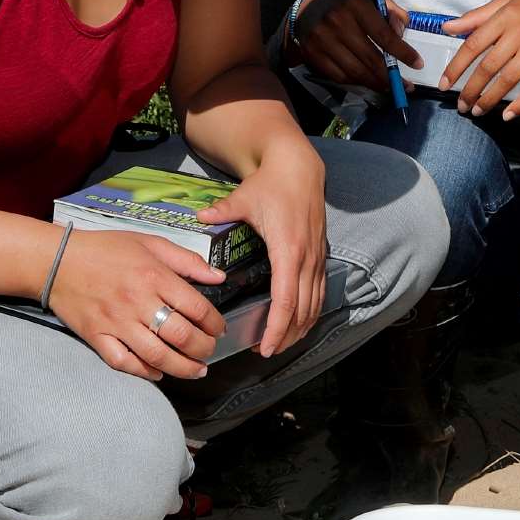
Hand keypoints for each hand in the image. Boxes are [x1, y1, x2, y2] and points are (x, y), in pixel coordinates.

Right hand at [45, 227, 228, 380]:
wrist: (58, 260)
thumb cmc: (106, 249)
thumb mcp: (150, 243)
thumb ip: (187, 260)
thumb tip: (219, 276)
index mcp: (154, 276)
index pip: (196, 307)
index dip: (214, 323)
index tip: (219, 329)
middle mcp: (138, 302)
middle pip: (181, 336)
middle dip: (203, 349)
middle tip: (209, 352)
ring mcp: (116, 323)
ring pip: (156, 355)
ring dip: (182, 367)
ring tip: (195, 370)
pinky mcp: (96, 336)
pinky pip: (123, 362)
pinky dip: (143, 371)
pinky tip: (158, 373)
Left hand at [198, 141, 327, 357]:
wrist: (299, 167)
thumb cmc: (271, 183)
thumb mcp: (243, 197)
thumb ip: (222, 211)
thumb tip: (198, 217)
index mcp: (288, 250)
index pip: (285, 300)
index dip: (276, 328)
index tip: (264, 347)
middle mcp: (307, 258)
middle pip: (302, 310)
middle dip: (287, 336)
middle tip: (267, 352)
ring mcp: (317, 257)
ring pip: (315, 303)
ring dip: (301, 327)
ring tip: (282, 343)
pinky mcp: (321, 254)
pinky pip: (320, 291)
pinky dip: (311, 311)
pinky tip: (301, 321)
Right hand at [292, 0, 416, 87]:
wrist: (306, 5)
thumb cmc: (345, 2)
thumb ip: (391, 11)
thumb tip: (403, 32)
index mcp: (356, 6)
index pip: (384, 35)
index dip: (402, 53)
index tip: (417, 64)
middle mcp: (338, 23)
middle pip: (370, 58)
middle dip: (391, 75)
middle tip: (406, 86)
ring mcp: (323, 40)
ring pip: (355, 71)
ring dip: (376, 83)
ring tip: (390, 87)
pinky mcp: (313, 54)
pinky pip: (339, 76)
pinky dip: (357, 82)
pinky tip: (368, 82)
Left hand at [441, 0, 519, 119]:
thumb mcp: (509, 3)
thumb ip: (477, 16)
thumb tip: (448, 28)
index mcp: (506, 14)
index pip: (474, 44)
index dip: (456, 66)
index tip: (445, 83)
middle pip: (488, 65)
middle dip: (471, 89)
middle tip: (461, 105)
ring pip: (508, 79)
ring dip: (490, 99)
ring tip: (478, 111)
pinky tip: (507, 114)